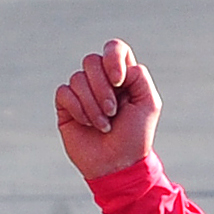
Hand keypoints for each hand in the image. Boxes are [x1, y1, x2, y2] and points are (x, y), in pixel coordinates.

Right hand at [57, 37, 160, 179]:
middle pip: (92, 60)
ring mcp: (82, 92)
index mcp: (123, 76)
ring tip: (104, 125)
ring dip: (93, 105)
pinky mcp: (66, 106)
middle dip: (103, 88)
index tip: (119, 81)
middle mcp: (101, 80)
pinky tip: (88, 124)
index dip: (113, 58)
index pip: (114, 48)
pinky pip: (64, 92)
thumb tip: (114, 67)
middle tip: (114, 111)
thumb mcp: (149, 104)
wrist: (117, 165)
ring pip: (78, 78)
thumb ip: (139, 76)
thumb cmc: (135, 136)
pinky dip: (79, 109)